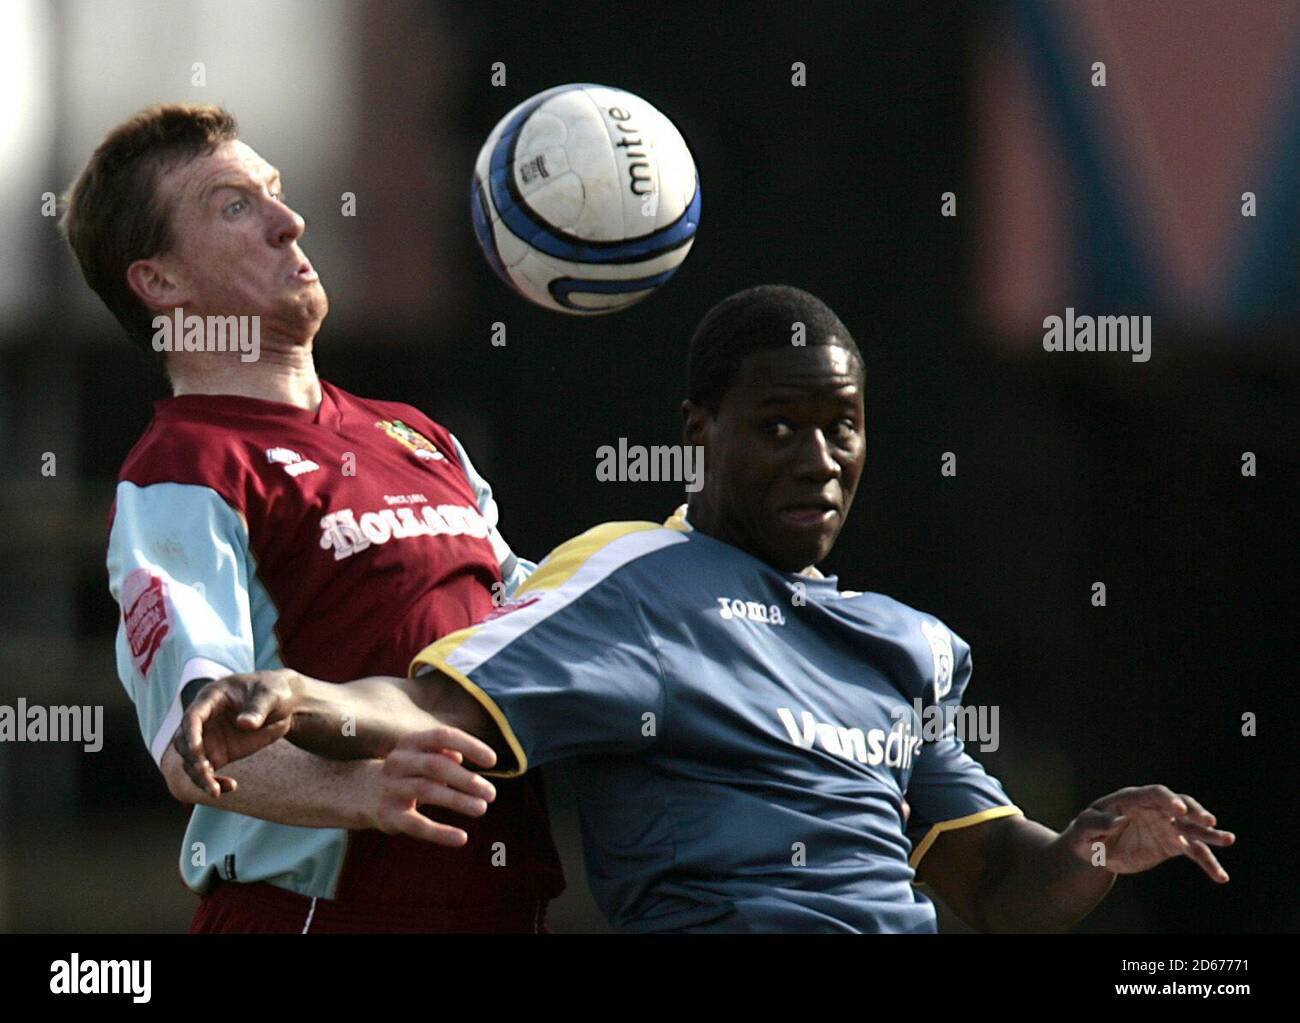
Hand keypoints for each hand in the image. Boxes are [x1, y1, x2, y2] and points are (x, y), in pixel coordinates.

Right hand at [174, 669, 303, 797]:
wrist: (283, 704)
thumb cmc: (274, 692)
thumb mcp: (270, 695)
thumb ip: (257, 708)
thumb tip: (243, 724)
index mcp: (212, 698)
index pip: (193, 717)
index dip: (191, 735)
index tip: (196, 752)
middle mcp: (204, 720)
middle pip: (185, 743)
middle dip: (193, 760)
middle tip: (207, 774)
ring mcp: (209, 738)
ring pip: (192, 762)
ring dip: (200, 777)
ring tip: (216, 791)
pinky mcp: (218, 754)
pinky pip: (208, 772)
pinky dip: (214, 782)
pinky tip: (229, 787)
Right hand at [372, 729, 498, 845]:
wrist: (359, 791)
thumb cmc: (406, 771)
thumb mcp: (422, 755)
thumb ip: (444, 752)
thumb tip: (460, 757)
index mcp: (410, 742)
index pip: (443, 736)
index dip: (470, 746)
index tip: (493, 761)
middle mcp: (398, 762)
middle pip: (436, 765)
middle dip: (466, 779)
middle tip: (491, 793)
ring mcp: (391, 788)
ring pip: (427, 791)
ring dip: (458, 800)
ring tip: (482, 808)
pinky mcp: (387, 816)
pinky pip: (416, 824)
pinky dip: (440, 832)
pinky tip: (462, 838)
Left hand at [1062, 785, 1234, 882]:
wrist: (1093, 851)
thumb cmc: (1084, 834)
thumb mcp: (1083, 829)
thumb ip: (1097, 822)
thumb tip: (1118, 819)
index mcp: (1131, 799)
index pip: (1154, 794)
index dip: (1167, 799)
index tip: (1179, 811)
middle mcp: (1153, 809)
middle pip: (1179, 805)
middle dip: (1193, 811)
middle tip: (1208, 821)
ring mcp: (1165, 826)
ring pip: (1192, 828)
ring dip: (1210, 833)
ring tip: (1228, 839)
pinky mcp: (1171, 844)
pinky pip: (1193, 852)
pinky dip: (1208, 862)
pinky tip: (1221, 877)